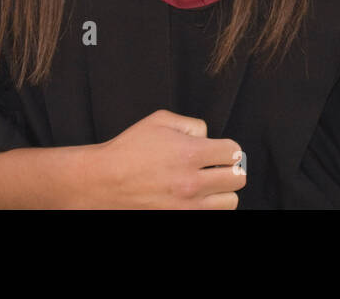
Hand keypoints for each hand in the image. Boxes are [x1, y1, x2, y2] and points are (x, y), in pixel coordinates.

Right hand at [90, 111, 244, 208]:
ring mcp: (186, 206)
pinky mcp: (178, 218)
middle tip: (218, 168)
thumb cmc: (128, 149)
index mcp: (190, 153)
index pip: (234, 151)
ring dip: (223, 192)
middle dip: (230, 170)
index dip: (229, 149)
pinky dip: (208, 208)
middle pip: (238, 179)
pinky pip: (210, 216)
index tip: (220, 151)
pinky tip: (197, 199)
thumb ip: (192, 124)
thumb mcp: (160, 120)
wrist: (101, 182)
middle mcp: (192, 182)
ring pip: (230, 203)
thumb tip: (208, 137)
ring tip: (209, 186)